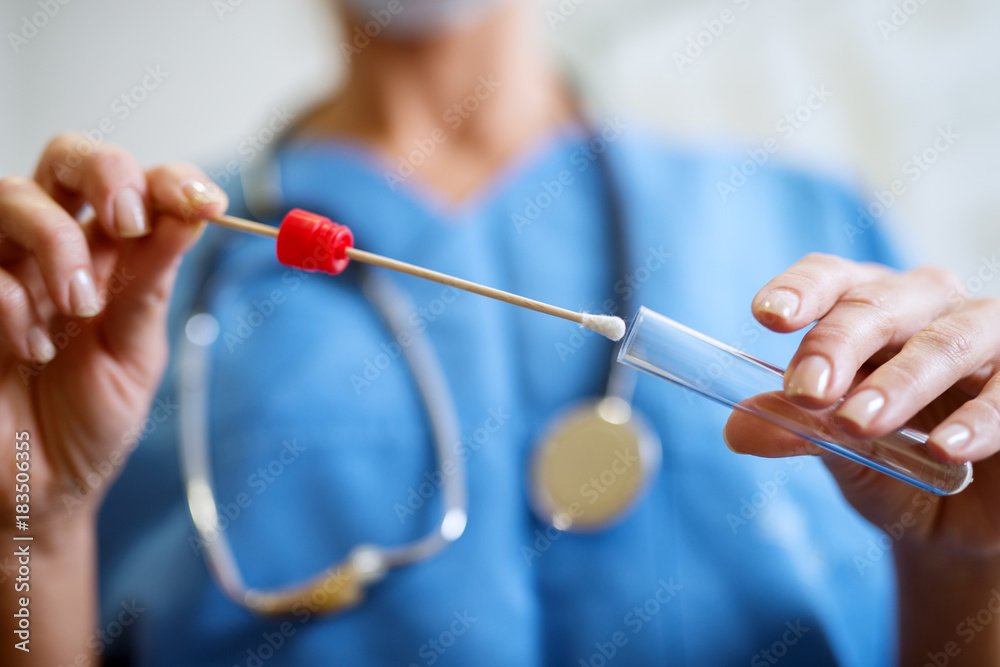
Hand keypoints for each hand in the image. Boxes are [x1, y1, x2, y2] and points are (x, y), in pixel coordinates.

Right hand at [0, 133, 226, 530]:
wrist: (41, 490)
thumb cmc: (88, 422)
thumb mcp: (135, 354)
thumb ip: (152, 285)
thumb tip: (193, 214)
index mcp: (110, 259)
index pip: (138, 187)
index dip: (171, 180)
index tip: (207, 203)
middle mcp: (54, 250)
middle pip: (66, 157)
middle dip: (105, 173)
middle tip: (129, 222)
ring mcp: (3, 270)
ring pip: (11, 195)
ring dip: (57, 242)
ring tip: (80, 306)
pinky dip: (11, 301)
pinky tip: (33, 350)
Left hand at [723, 253, 999, 559]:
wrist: (965, 525)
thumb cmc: (897, 469)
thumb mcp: (841, 454)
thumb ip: (798, 432)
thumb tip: (736, 430)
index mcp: (869, 311)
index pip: (832, 279)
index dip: (800, 289)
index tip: (767, 315)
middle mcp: (928, 309)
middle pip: (878, 303)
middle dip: (837, 344)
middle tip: (805, 391)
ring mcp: (988, 338)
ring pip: (947, 340)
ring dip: (901, 381)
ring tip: (859, 423)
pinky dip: (980, 419)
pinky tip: (947, 449)